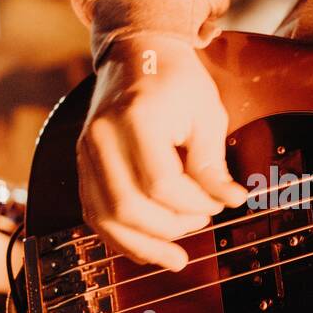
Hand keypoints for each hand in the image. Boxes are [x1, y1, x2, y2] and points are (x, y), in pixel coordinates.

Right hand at [77, 34, 247, 270]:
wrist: (137, 52)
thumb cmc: (177, 80)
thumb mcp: (206, 113)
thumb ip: (213, 162)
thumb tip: (230, 202)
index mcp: (135, 118)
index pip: (161, 183)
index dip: (195, 203)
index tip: (221, 202)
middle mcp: (101, 137)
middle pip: (129, 207)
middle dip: (172, 226)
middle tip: (203, 220)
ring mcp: (85, 152)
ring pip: (106, 218)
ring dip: (144, 245)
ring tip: (176, 259)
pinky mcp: (82, 164)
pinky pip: (94, 213)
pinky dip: (120, 238)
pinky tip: (148, 250)